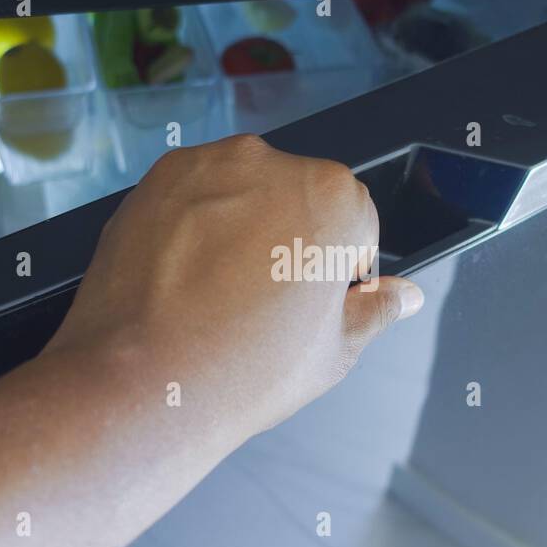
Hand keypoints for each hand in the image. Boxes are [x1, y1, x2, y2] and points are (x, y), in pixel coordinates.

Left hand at [46, 134, 423, 449]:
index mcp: (333, 197)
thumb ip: (376, 309)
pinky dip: (195, 226)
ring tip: (222, 295)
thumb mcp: (335, 351)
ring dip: (243, 228)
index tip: (316, 298)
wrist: (144, 382)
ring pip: (244, 192)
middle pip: (300, 197)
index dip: (341, 266)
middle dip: (291, 239)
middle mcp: (272, 164)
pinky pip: (194, 196)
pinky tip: (188, 280)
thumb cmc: (241, 369)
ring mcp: (209, 166)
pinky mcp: (157, 179)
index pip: (357, 218)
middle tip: (266, 301)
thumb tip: (402, 297)